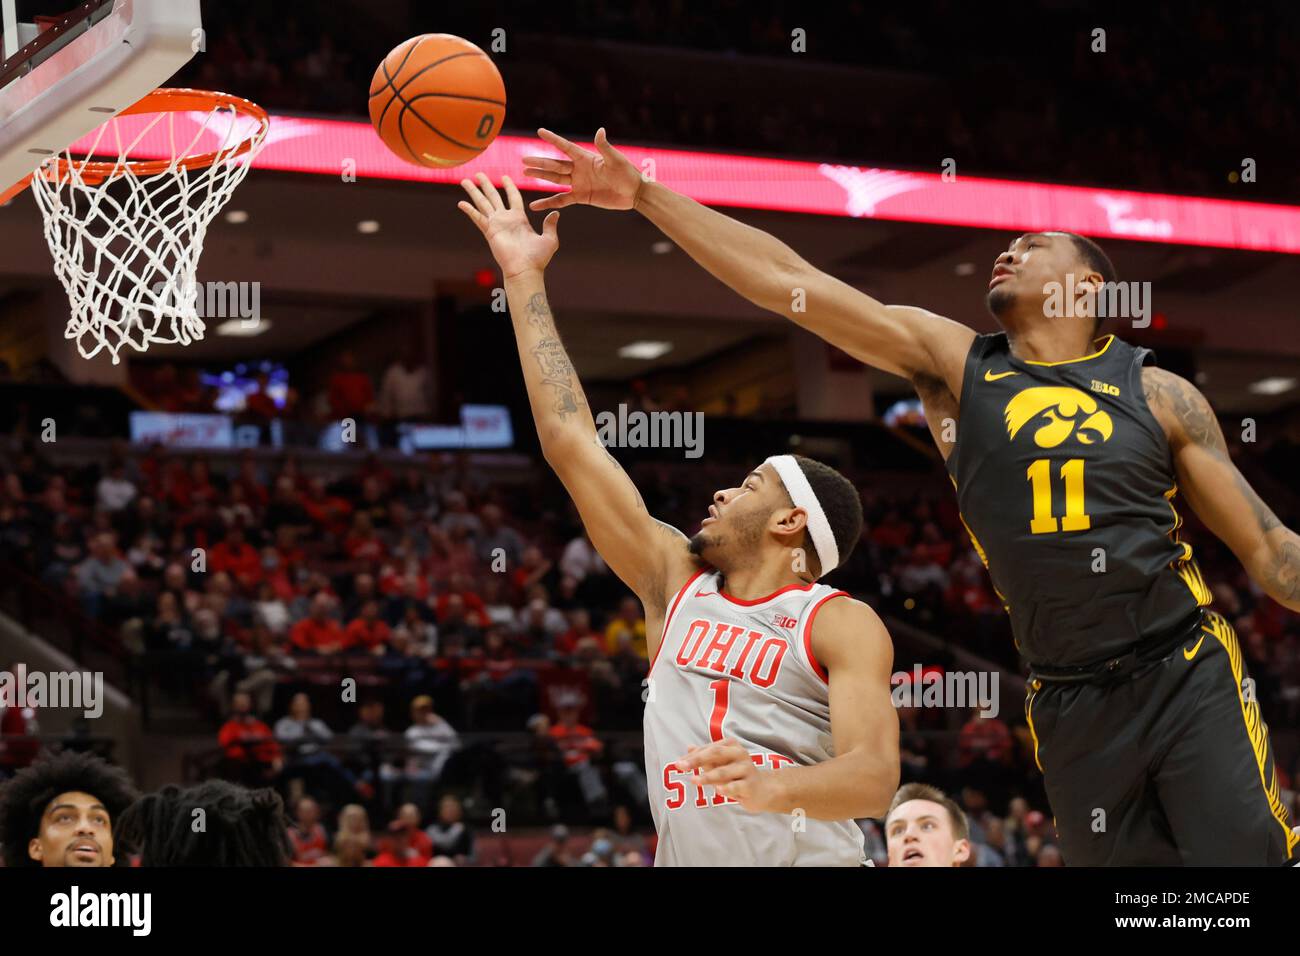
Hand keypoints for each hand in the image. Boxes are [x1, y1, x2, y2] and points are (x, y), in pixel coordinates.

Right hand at [458, 172, 558, 278]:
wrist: (526, 270)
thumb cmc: (538, 258)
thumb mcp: (549, 239)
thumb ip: (550, 225)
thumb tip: (556, 213)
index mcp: (519, 218)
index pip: (513, 197)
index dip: (509, 186)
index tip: (505, 176)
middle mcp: (506, 219)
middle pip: (493, 197)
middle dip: (486, 185)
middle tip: (478, 174)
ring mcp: (496, 225)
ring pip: (482, 203)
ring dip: (473, 192)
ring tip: (464, 180)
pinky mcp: (490, 232)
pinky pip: (478, 218)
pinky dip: (469, 210)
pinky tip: (460, 203)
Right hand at [523, 128, 642, 211]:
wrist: (634, 193)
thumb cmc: (627, 173)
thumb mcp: (615, 160)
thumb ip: (604, 147)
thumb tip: (600, 130)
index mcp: (586, 158)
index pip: (565, 147)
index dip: (553, 139)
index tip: (540, 131)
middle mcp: (579, 169)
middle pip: (555, 165)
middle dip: (540, 162)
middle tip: (524, 160)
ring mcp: (578, 183)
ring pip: (555, 179)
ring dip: (540, 177)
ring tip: (524, 173)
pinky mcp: (581, 197)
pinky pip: (561, 200)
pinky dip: (548, 203)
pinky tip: (535, 205)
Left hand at [675, 739, 783, 812]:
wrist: (763, 789)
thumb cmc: (738, 775)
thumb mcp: (722, 764)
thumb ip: (706, 756)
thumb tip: (689, 748)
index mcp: (731, 745)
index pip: (708, 748)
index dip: (693, 756)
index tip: (678, 763)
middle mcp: (740, 754)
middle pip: (716, 754)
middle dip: (697, 760)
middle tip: (681, 766)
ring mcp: (746, 769)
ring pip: (724, 772)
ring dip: (707, 776)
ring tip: (694, 780)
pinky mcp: (750, 785)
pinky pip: (736, 786)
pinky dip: (726, 788)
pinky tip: (718, 789)